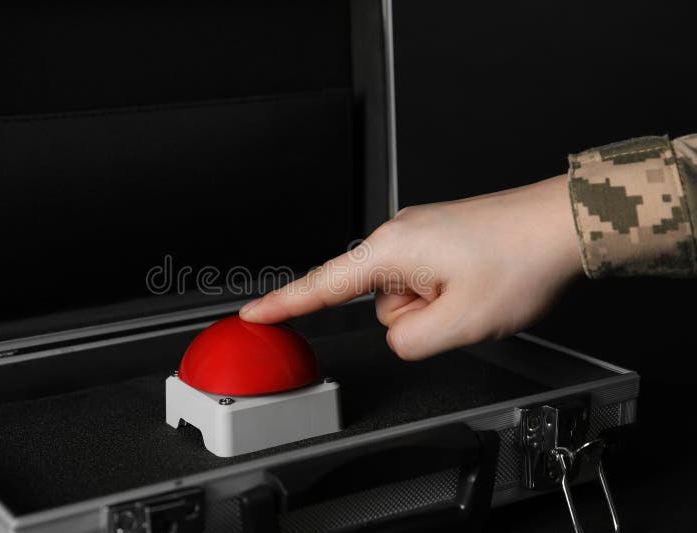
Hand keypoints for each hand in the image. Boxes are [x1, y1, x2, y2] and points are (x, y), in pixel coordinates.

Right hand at [240, 175, 583, 359]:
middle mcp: (399, 235)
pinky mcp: (439, 238)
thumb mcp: (460, 322)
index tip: (253, 314)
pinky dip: (449, 291)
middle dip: (419, 317)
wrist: (562, 225)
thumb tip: (398, 333)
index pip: (322, 285)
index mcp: (392, 250)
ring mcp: (420, 234)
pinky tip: (479, 280)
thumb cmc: (519, 260)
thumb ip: (409, 341)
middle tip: (463, 305)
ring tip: (477, 288)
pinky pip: (428, 281)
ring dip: (439, 305)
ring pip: (408, 298)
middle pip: (382, 304)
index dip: (284, 304)